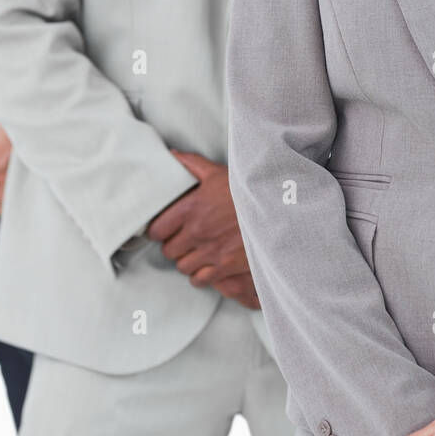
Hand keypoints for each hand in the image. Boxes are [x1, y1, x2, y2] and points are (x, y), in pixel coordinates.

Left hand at [147, 151, 257, 307]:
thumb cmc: (247, 190)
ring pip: (183, 266)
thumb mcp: (218, 172)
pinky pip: (200, 279)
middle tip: (182, 241)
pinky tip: (206, 266)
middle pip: (168, 250)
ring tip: (195, 253)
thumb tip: (171, 156)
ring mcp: (211, 251)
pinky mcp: (226, 266)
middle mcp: (197, 232)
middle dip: (174, 246)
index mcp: (191, 208)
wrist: (277, 208)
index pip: (157, 229)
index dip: (159, 230)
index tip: (165, 229)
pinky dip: (200, 275)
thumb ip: (192, 164)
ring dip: (187, 261)